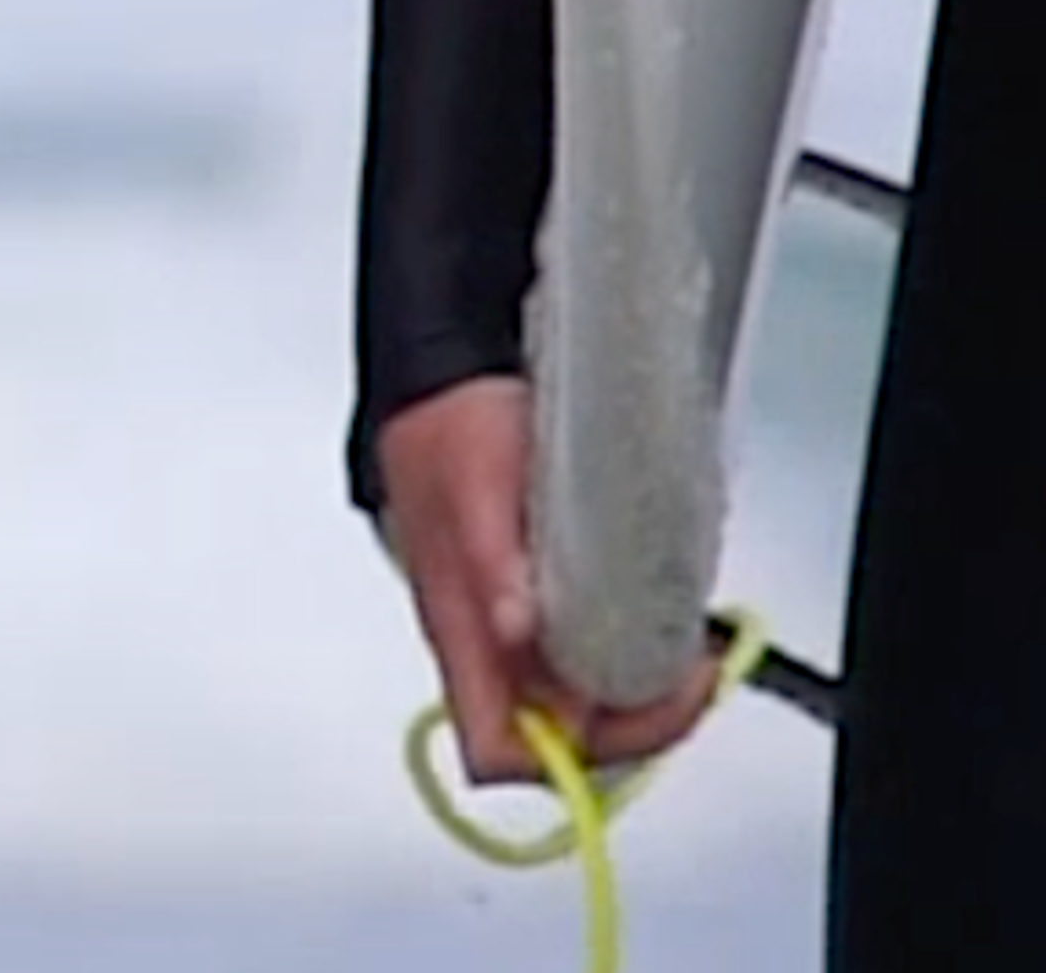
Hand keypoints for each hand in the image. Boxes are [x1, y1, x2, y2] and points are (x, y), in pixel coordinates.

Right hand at [377, 373, 718, 781]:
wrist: (446, 378)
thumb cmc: (452, 427)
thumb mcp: (476, 488)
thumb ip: (491, 563)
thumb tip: (514, 632)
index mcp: (460, 631)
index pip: (497, 750)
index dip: (569, 760)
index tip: (637, 708)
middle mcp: (487, 641)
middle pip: (560, 738)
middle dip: (637, 718)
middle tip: (693, 672)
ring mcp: (516, 622)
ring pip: (582, 698)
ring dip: (644, 686)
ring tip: (691, 647)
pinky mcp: (543, 594)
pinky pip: (593, 651)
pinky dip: (637, 647)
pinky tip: (666, 616)